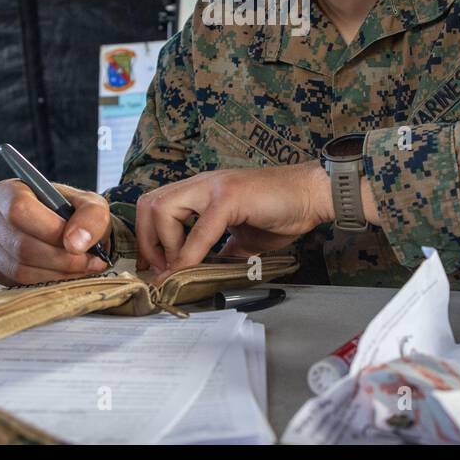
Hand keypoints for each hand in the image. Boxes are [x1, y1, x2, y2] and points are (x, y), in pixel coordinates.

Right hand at [0, 179, 111, 284]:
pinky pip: (17, 283)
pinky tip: (65, 274)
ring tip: (82, 269)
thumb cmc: (74, 213)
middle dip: (61, 258)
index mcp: (9, 191)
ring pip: (20, 269)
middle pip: (21, 245)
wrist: (66, 230)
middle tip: (90, 262)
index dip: (50, 230)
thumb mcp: (91, 205)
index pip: (20, 210)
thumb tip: (75, 244)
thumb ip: (91, 217)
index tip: (78, 243)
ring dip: (57, 274)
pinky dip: (47, 282)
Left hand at [135, 162, 332, 273]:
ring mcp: (215, 187)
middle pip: (150, 204)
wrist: (313, 194)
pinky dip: (191, 254)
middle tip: (160, 270)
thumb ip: (220, 252)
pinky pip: (200, 229)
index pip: (156, 206)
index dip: (148, 239)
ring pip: (165, 209)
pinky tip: (193, 271)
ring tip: (178, 268)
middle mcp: (202, 184)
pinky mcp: (231, 197)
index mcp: (201, 191)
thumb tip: (204, 276)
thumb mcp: (243, 238)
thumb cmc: (282, 211)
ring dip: (165, 245)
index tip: (157, 269)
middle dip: (147, 242)